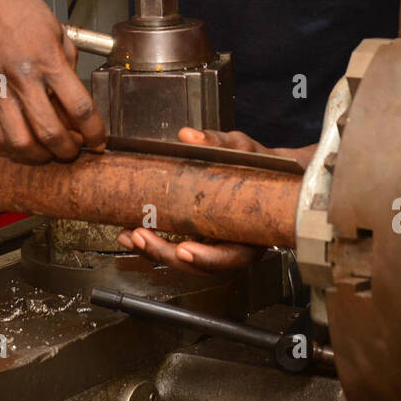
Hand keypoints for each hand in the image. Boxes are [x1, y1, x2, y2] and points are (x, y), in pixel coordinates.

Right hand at [0, 0, 106, 162]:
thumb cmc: (24, 12)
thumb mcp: (61, 36)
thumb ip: (69, 71)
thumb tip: (76, 106)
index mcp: (49, 61)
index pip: (80, 108)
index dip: (94, 132)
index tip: (98, 141)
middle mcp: (23, 78)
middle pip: (50, 131)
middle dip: (68, 151)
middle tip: (75, 150)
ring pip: (19, 141)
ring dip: (40, 156)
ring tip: (49, 151)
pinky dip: (14, 148)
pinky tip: (26, 143)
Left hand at [114, 126, 310, 272]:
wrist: (271, 173)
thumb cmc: (262, 164)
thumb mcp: (243, 149)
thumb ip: (219, 143)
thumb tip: (189, 136)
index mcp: (252, 233)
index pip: (231, 256)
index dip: (208, 258)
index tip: (185, 249)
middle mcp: (234, 244)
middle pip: (200, 265)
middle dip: (167, 254)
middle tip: (141, 236)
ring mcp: (215, 243)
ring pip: (185, 259)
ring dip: (154, 251)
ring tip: (129, 235)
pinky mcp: (199, 237)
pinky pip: (176, 246)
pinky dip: (153, 243)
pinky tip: (131, 232)